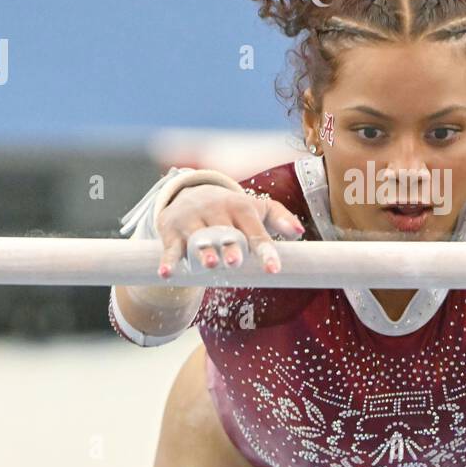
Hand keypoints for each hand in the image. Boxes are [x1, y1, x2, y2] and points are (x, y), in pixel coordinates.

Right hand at [156, 185, 304, 278]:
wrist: (191, 193)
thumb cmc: (231, 210)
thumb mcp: (256, 209)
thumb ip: (279, 218)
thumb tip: (299, 232)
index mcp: (240, 208)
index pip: (255, 230)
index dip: (264, 250)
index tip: (273, 269)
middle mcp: (216, 212)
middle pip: (224, 232)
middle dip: (230, 246)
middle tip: (235, 262)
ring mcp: (192, 220)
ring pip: (198, 239)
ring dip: (203, 252)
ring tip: (211, 265)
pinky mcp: (172, 231)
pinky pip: (170, 247)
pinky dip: (168, 260)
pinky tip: (166, 273)